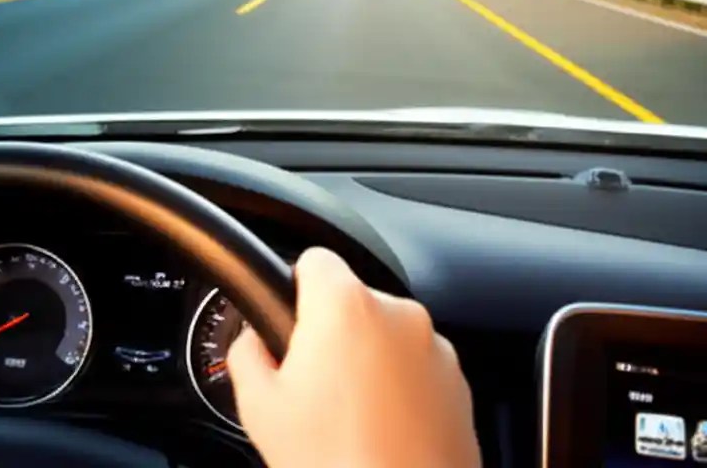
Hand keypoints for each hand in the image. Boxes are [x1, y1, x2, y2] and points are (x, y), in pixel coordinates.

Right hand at [228, 247, 480, 467]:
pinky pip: (416, 368)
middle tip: (309, 387)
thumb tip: (252, 341)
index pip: (313, 259)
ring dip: (366, 362)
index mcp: (346, 307)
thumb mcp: (260, 409)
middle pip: (351, 301)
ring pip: (385, 336)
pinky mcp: (459, 383)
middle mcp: (399, 315)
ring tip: (347, 419)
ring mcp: (436, 349)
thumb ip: (247, 353)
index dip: (292, 287)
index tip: (285, 319)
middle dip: (329, 334)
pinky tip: (378, 431)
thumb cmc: (338, 463)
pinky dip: (398, 389)